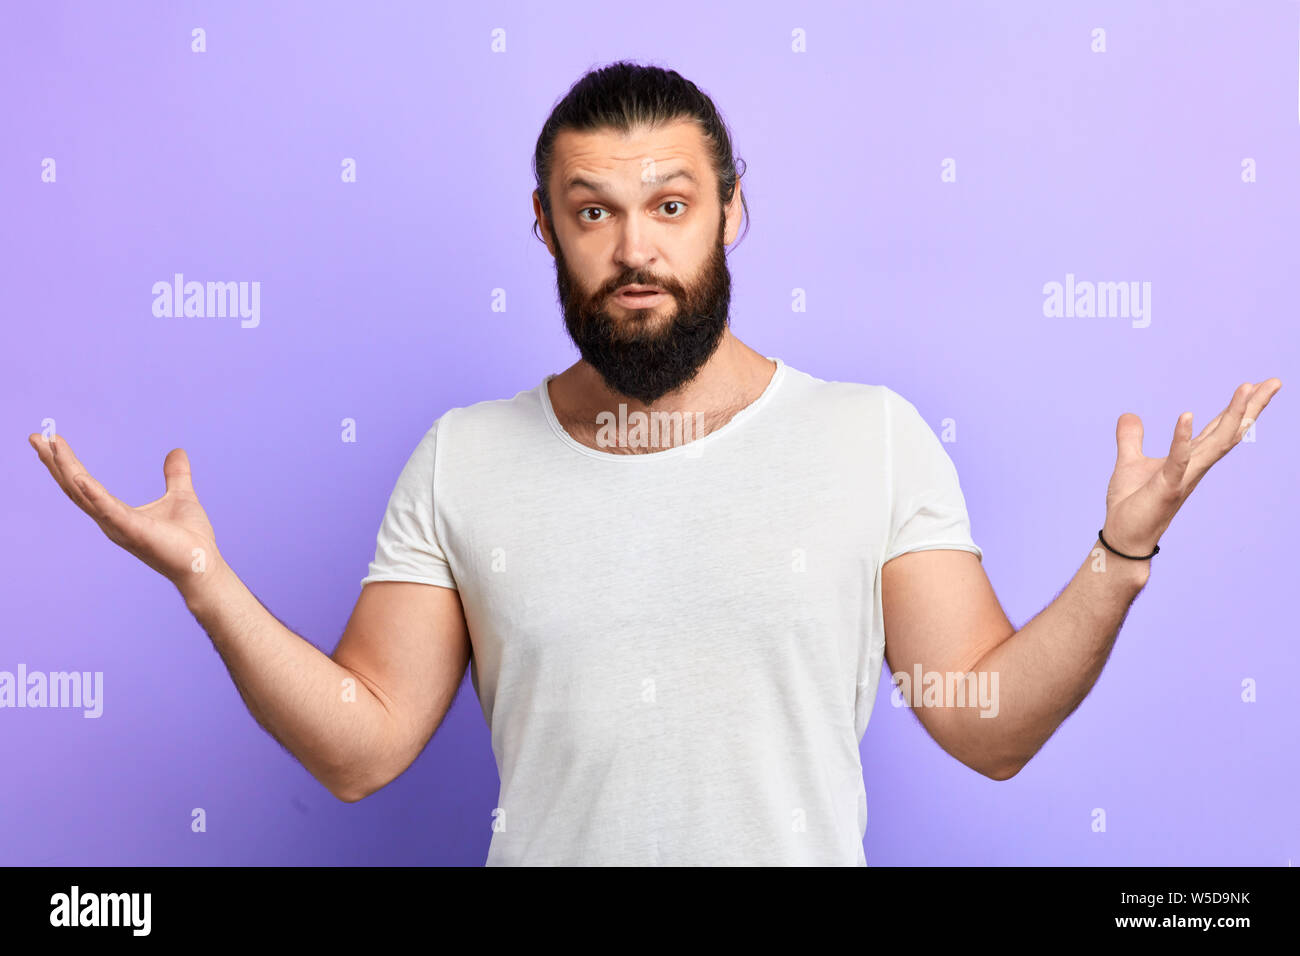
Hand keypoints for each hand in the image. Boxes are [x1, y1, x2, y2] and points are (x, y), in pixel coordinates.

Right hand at [29, 433, 226, 602]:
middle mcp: (110, 520)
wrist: (203, 566)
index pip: (82, 484)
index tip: (51, 439)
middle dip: (54, 462)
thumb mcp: (181, 496)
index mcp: (116, 513)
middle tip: (36, 437)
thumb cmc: (190, 539)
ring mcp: (119, 527)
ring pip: (84, 495)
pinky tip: (80, 477)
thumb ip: (176, 475)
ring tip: (49, 447)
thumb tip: (177, 451)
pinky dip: (94, 494)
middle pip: (74, 487)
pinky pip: (109, 511)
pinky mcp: (134, 532)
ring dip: (65, 470)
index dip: (65, 463)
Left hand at [1100, 379, 1281, 556]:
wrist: (1124, 537)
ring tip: (1246, 388)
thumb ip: (1131, 439)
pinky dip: (1182, 438)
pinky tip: (1187, 415)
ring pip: (1216, 443)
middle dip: (1251, 407)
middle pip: (1229, 432)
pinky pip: (1178, 460)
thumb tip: (1128, 415)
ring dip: (1232, 415)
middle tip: (1274, 381)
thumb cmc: (1132, 504)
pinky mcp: (1167, 487)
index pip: (1219, 428)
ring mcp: (1184, 477)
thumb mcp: (1129, 462)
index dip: (1238, 407)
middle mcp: (1195, 467)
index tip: (1258, 384)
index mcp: (1190, 459)